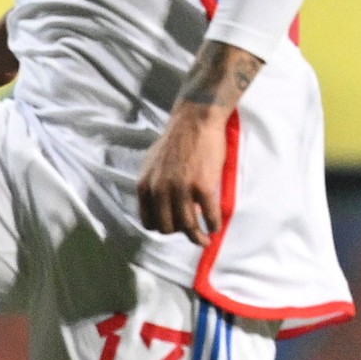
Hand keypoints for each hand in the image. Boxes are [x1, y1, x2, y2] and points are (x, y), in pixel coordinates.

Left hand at [137, 106, 228, 247]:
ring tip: (205, 238)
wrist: (195, 120)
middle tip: (191, 233)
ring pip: (188, 226)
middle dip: (179, 234)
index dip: (161, 228)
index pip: (148, 221)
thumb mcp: (153, 164)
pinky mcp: (203, 186)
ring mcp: (181, 189)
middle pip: (167, 228)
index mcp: (145, 185)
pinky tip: (215, 226)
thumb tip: (162, 206)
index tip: (173, 228)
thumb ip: (154, 186)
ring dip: (198, 237)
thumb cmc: (176, 140)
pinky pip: (209, 216)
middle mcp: (159, 190)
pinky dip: (213, 225)